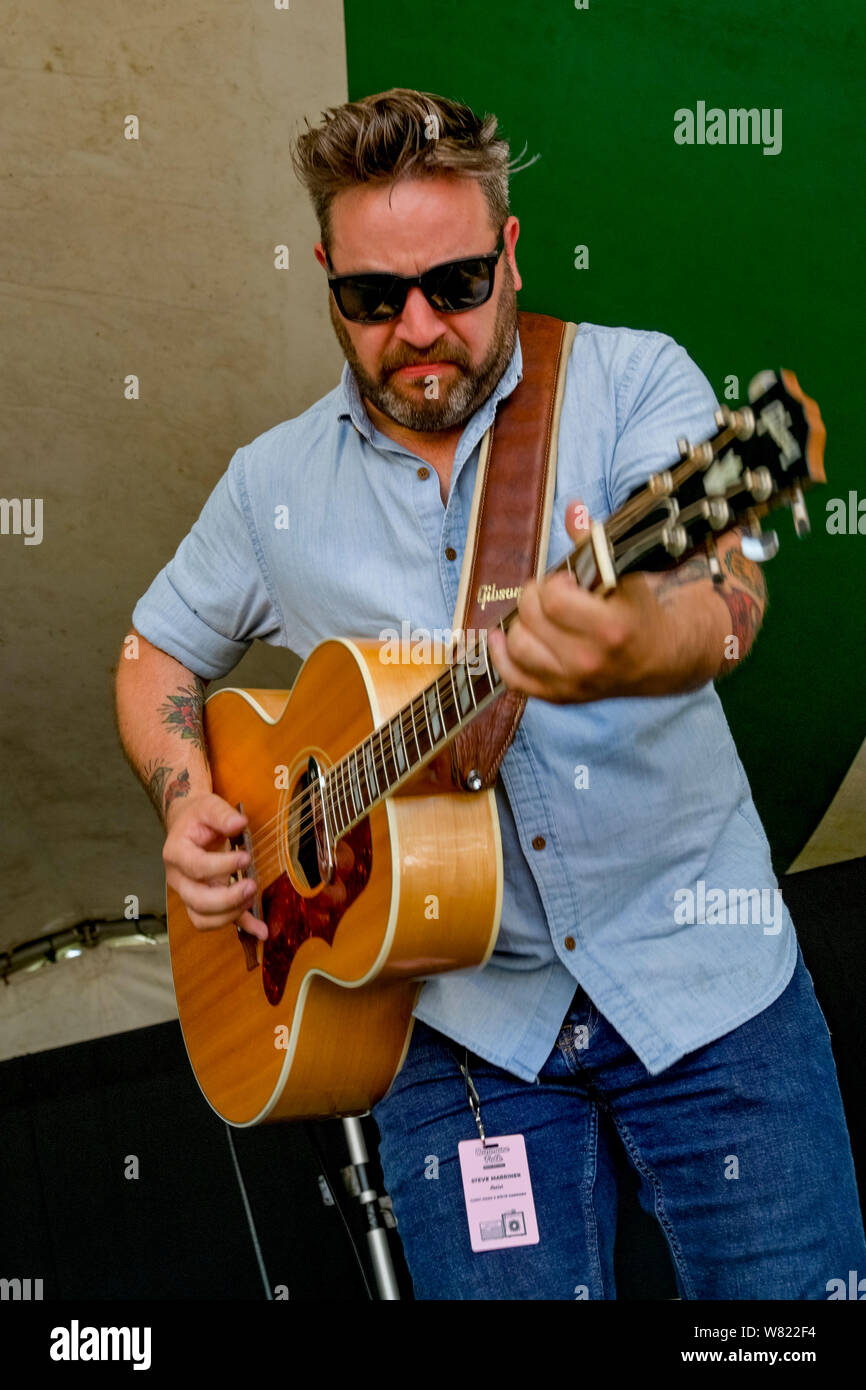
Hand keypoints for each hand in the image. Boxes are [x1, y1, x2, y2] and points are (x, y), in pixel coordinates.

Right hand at [163, 793, 267, 939]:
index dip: (221, 866)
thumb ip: (222, 814)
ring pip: (203, 918)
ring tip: (253, 897)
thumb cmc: (198, 817)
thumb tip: (239, 823)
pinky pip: (219, 921)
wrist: (188, 826)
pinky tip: (261, 930)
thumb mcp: (209, 806)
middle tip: (251, 885)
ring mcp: (190, 894)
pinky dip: (241, 927)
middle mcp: (179, 878)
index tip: (246, 858)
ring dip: (231, 914)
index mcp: (176, 853)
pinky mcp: (205, 902)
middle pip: (197, 900)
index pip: (195, 867)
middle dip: (227, 898)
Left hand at [485, 499, 670, 703]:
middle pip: (530, 618)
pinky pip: (513, 679)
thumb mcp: (624, 577)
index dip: (554, 582)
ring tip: (539, 616)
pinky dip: (501, 656)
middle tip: (551, 595)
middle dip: (535, 597)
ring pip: (516, 646)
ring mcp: (572, 683)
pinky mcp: (559, 697)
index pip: (553, 598)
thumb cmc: (638, 613)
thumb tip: (573, 509)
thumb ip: (594, 544)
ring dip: (521, 624)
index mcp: (610, 628)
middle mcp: (589, 661)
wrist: (659, 659)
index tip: (568, 581)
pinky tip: (501, 637)